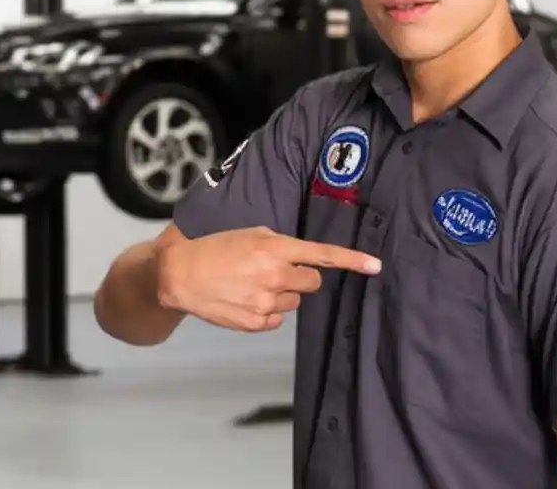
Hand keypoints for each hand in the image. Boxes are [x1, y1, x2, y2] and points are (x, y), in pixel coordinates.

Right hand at [155, 226, 381, 331]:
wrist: (181, 276)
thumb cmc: (216, 249)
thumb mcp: (250, 234)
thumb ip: (281, 245)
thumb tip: (302, 259)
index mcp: (275, 249)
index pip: (323, 255)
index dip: (352, 260)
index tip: (375, 265)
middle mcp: (276, 276)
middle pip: (312, 282)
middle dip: (300, 277)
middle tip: (274, 271)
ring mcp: (267, 303)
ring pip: (294, 302)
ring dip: (281, 294)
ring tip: (251, 285)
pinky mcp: (257, 323)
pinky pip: (277, 319)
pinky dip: (266, 311)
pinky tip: (245, 299)